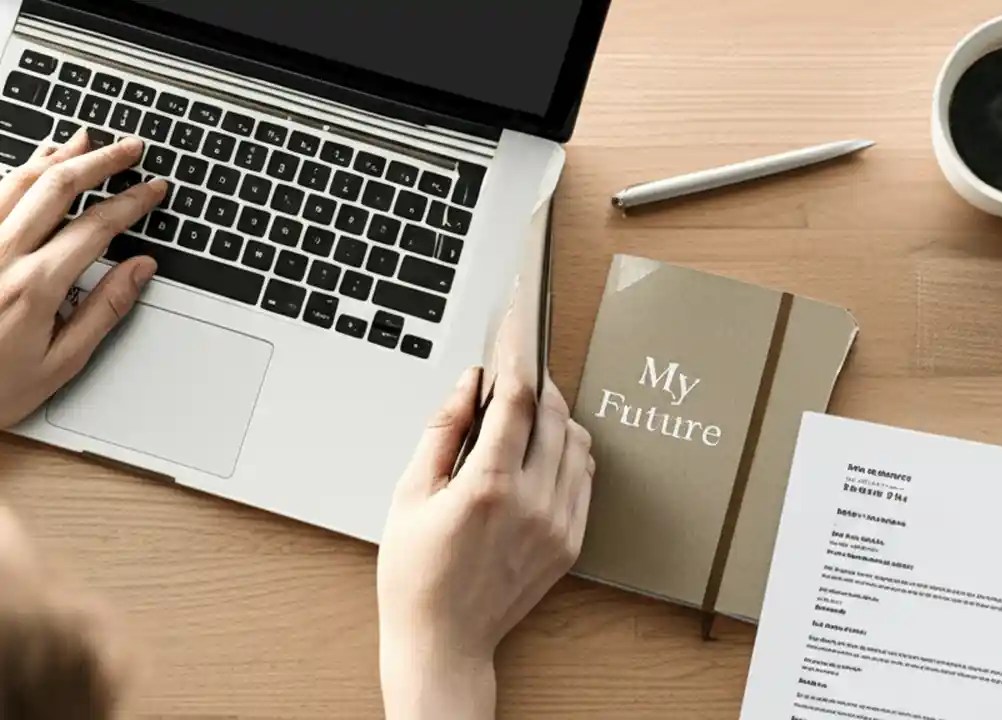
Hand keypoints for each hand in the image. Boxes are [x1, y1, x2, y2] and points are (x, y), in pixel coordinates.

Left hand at [0, 131, 164, 428]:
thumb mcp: (61, 364)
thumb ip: (104, 310)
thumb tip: (140, 269)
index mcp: (36, 286)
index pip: (98, 227)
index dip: (133, 202)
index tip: (155, 189)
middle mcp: (1, 255)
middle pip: (59, 187)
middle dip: (101, 160)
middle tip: (129, 147)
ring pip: (18, 181)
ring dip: (56, 156)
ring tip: (84, 141)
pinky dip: (17, 173)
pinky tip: (32, 166)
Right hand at [377, 368, 594, 719]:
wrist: (443, 640)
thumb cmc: (415, 572)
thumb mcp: (410, 493)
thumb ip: (443, 430)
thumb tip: (469, 382)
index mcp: (487, 487)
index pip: (517, 402)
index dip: (518, 361)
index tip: (516, 337)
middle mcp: (532, 503)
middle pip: (555, 416)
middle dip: (539, 386)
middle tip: (519, 375)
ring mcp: (558, 524)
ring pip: (578, 444)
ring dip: (557, 419)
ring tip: (528, 416)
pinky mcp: (572, 541)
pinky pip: (585, 478)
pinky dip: (569, 454)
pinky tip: (542, 453)